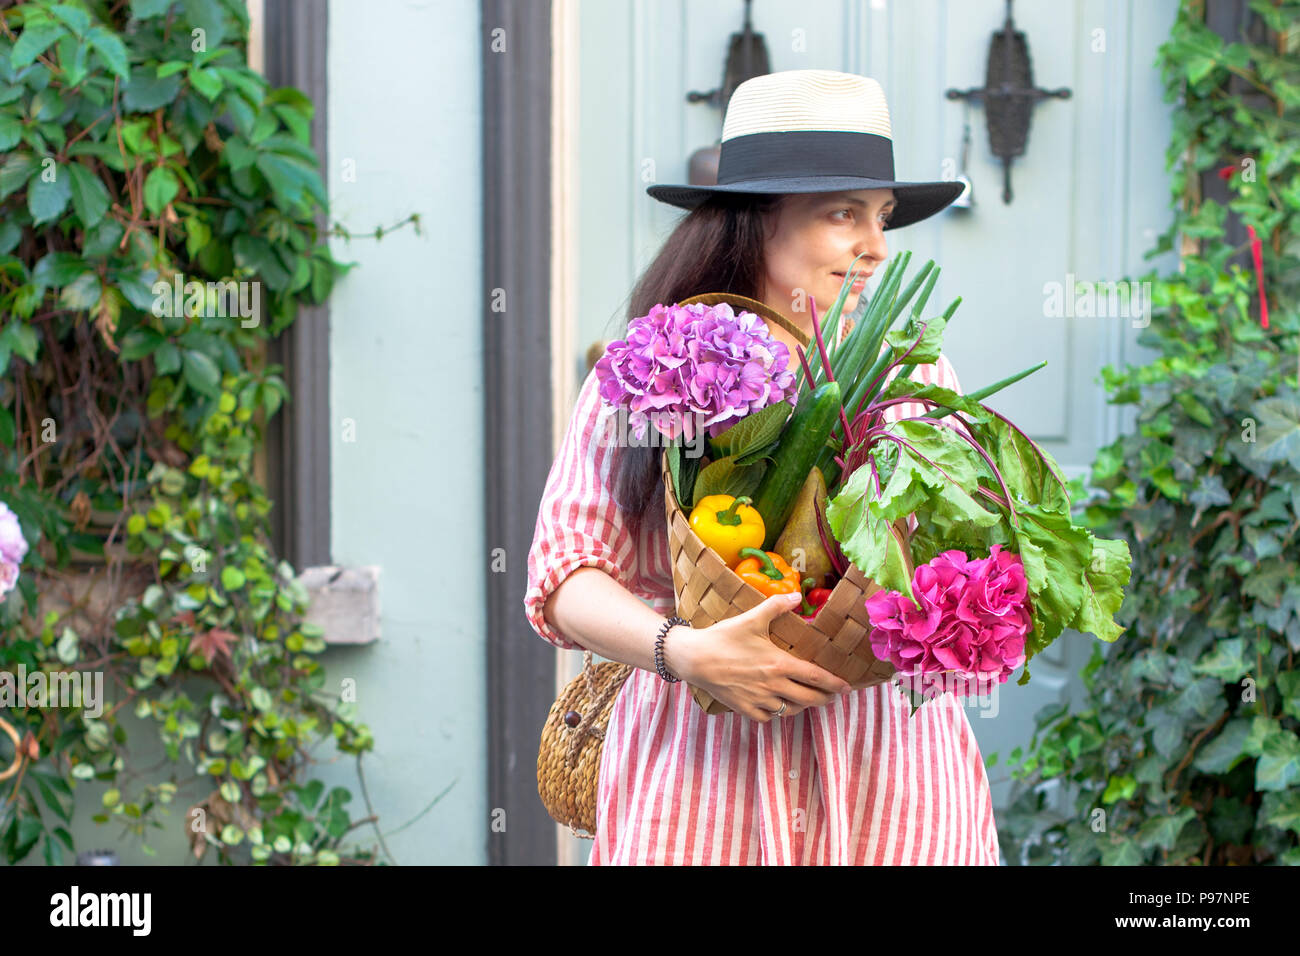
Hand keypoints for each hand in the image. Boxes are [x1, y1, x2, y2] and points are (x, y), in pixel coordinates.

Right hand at [667, 592, 852, 721]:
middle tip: (831, 697)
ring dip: (801, 706)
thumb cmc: (723, 637)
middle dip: (824, 699)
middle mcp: (773, 685)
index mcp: (779, 664)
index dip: (834, 684)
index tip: (847, 688)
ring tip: (804, 700)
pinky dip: (774, 713)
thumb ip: (776, 606)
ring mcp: (758, 699)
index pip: (816, 677)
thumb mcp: (751, 618)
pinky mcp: (743, 708)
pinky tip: (776, 706)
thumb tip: (797, 596)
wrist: (694, 658)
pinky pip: (767, 717)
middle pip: (809, 699)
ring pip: (789, 711)